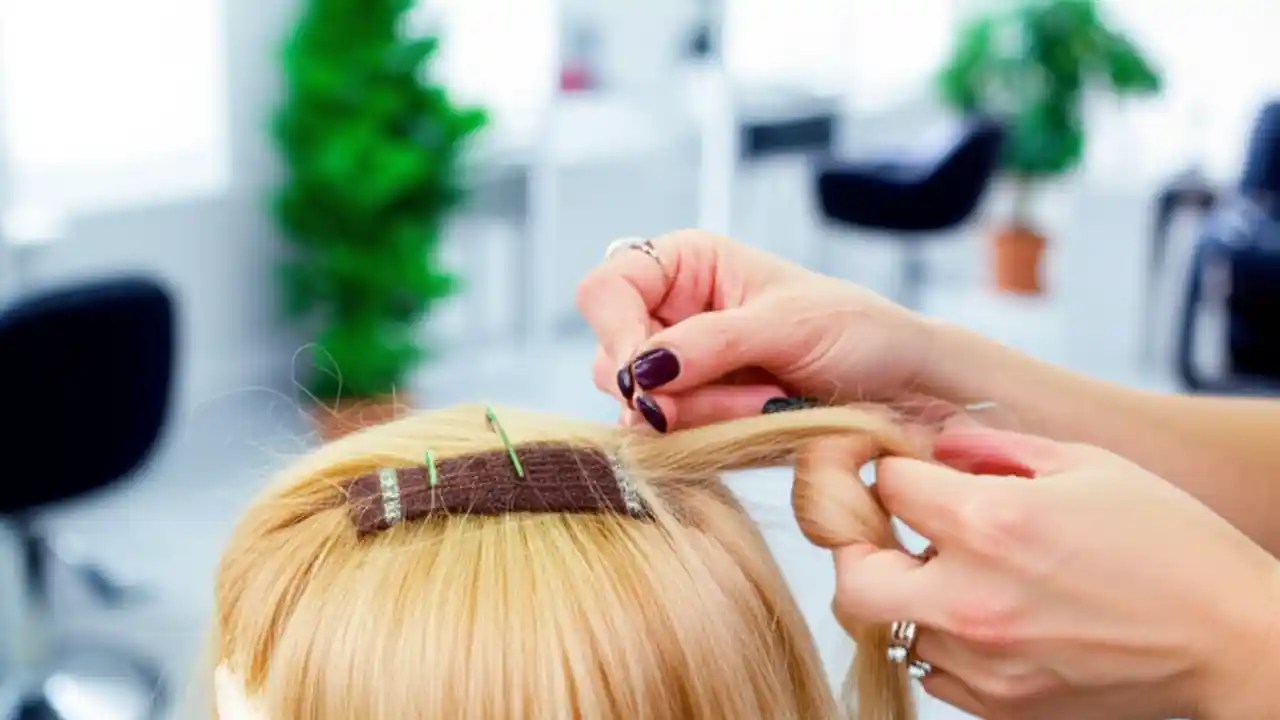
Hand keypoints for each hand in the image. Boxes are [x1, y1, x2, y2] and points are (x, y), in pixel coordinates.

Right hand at [576, 231, 933, 431]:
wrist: (903, 386)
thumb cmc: (856, 330)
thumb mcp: (787, 325)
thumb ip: (711, 343)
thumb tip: (640, 369)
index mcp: (686, 265)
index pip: (605, 291)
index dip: (616, 333)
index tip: (648, 376)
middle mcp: (671, 313)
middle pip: (611, 358)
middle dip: (671, 388)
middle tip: (747, 397)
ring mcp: (680, 370)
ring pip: (636, 407)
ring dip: (698, 417)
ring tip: (768, 404)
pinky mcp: (695, 416)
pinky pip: (667, 438)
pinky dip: (708, 439)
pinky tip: (759, 423)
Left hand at [817, 426, 1279, 718]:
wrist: (1232, 638)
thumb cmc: (1168, 542)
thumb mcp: (1084, 463)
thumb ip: (993, 448)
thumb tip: (935, 445)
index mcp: (992, 525)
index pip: (886, 487)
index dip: (890, 470)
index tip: (904, 472)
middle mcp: (975, 599)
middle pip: (850, 579)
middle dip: (856, 548)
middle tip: (888, 531)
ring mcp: (985, 663)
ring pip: (895, 627)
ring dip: (912, 593)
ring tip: (963, 572)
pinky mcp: (1002, 706)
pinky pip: (935, 670)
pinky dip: (943, 640)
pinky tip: (986, 615)